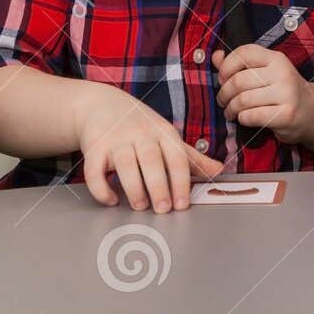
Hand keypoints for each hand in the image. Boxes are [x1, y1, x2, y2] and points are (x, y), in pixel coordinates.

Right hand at [75, 83, 221, 211]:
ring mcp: (116, 139)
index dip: (181, 182)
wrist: (100, 104)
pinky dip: (101, 188)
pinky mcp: (94, 146)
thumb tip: (219, 171)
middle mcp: (141, 134)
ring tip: (141, 206)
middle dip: (159, 186)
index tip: (183, 204)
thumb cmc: (140, 125)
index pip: (177, 157)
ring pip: (125, 164)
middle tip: (163, 209)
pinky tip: (111, 199)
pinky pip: (95, 170)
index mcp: (164, 132)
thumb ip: (191, 157)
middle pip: (152, 161)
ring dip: (133, 188)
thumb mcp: (167, 136)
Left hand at [214, 45, 313, 145]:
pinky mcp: (286, 115)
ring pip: (242, 100)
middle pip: (238, 80)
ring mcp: (286, 94)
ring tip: (231, 112)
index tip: (222, 78)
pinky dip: (242, 119)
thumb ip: (239, 64)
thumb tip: (216, 56)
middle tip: (223, 101)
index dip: (226, 66)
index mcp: (276, 58)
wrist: (312, 112)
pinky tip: (245, 118)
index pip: (244, 53)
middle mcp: (283, 73)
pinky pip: (251, 116)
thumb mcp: (265, 73)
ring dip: (231, 109)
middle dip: (224, 93)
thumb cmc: (282, 91)